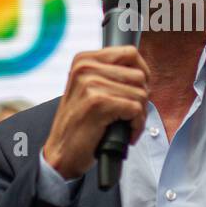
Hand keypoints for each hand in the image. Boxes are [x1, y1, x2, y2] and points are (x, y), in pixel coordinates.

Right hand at [41, 46, 149, 179]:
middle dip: (141, 99)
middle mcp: (85, 68)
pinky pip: (136, 109)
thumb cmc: (80, 124)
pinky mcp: (98, 103)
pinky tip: (125, 134)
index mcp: (84, 60)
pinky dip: (136, 126)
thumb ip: (111, 75)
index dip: (142, 74)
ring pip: (140, 94)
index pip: (130, 53)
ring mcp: (91, 84)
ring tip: (125, 125)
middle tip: (130, 115)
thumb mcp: (89, 89)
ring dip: (139, 115)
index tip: (137, 91)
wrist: (62, 153)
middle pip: (139, 76)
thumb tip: (143, 72)